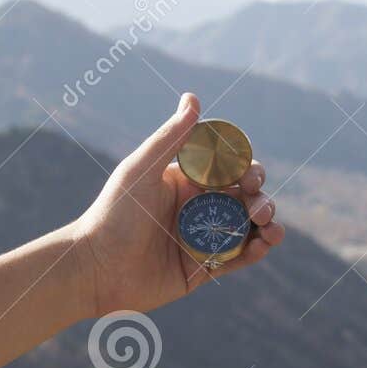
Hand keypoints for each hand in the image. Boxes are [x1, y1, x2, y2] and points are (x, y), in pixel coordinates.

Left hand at [71, 92, 284, 317]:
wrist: (96, 269)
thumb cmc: (113, 214)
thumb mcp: (141, 170)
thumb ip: (170, 137)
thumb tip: (192, 98)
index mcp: (185, 182)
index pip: (227, 169)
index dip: (246, 169)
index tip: (251, 176)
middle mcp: (196, 208)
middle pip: (243, 198)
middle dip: (260, 198)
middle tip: (259, 206)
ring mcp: (201, 239)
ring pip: (246, 227)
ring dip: (266, 222)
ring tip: (270, 226)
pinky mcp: (202, 268)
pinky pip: (238, 258)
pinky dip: (257, 250)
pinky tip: (267, 241)